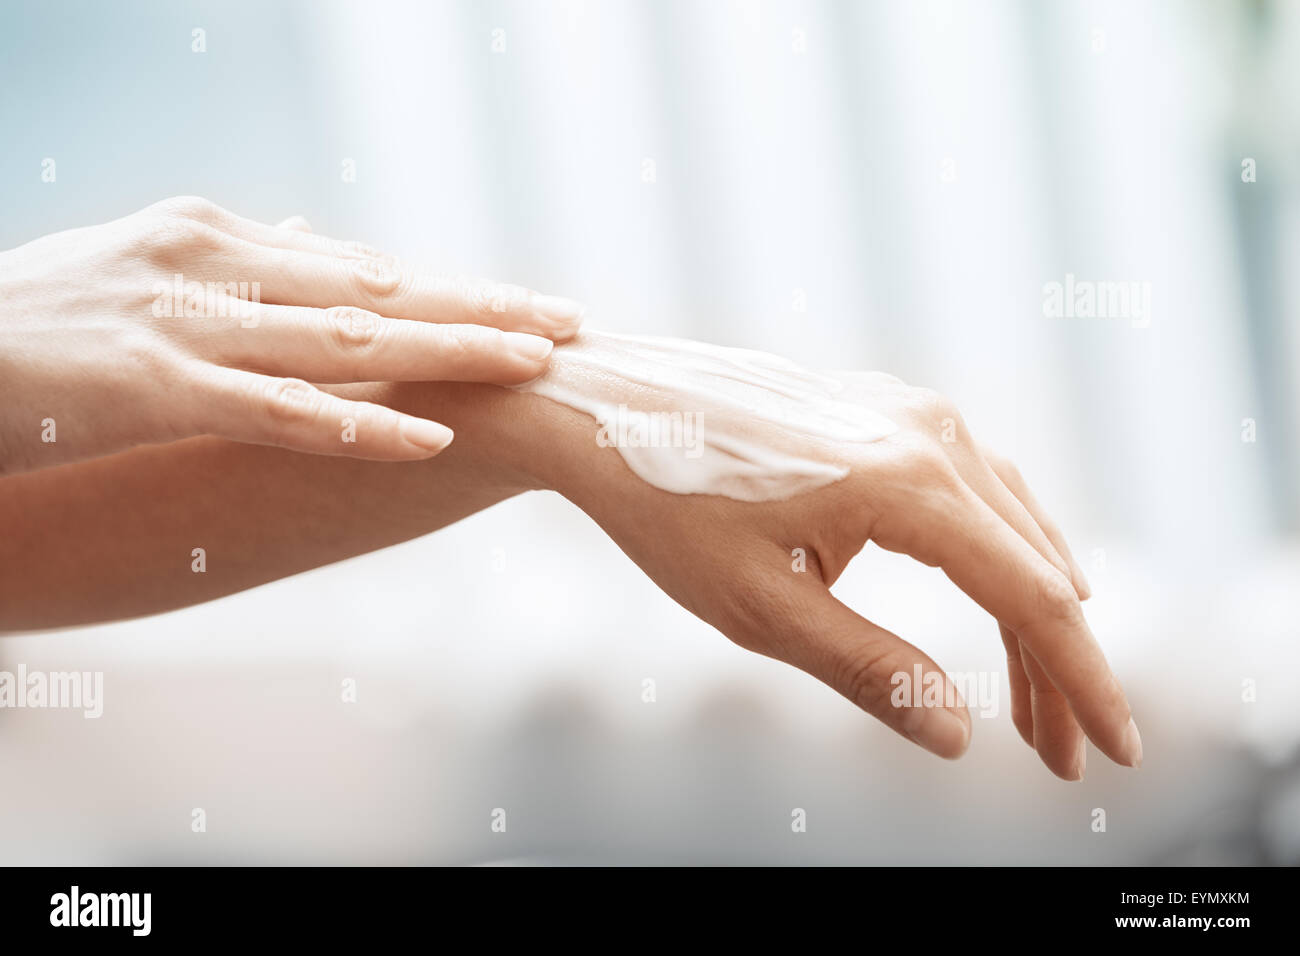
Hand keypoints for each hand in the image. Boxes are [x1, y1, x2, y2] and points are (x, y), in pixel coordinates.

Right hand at [0, 196, 583, 473]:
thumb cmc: (37, 322)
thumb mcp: (144, 272)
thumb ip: (242, 263)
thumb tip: (321, 240)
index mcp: (216, 236)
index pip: (363, 266)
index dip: (451, 288)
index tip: (527, 302)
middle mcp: (213, 261)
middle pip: (377, 288)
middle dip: (480, 306)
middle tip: (570, 320)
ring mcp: (184, 321)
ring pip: (348, 336)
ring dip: (450, 351)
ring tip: (535, 364)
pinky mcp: (153, 384)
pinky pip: (278, 408)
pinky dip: (360, 421)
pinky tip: (431, 435)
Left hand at [514, 366, 1137, 779]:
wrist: (606, 411)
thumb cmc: (668, 506)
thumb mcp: (760, 607)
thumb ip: (866, 669)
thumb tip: (957, 738)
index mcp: (904, 482)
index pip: (1030, 598)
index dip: (1081, 680)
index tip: (1114, 751)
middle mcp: (928, 433)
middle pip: (1033, 566)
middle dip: (1056, 665)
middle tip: (1064, 756)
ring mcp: (912, 412)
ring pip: (1011, 528)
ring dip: (1029, 616)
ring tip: (1029, 707)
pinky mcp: (888, 411)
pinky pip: (974, 493)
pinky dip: (994, 561)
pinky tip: (993, 609)